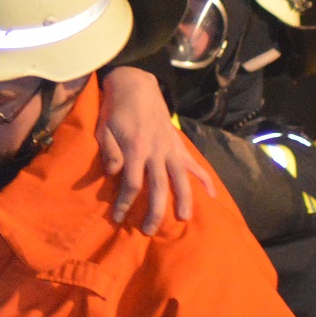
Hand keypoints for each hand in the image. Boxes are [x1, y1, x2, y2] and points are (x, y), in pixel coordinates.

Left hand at [98, 66, 213, 233]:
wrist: (136, 86)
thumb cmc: (115, 110)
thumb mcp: (103, 128)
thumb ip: (109, 151)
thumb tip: (113, 174)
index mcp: (135, 149)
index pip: (132, 183)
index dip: (124, 203)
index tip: (118, 218)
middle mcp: (156, 152)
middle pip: (159, 187)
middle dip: (154, 211)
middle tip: (148, 230)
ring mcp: (171, 148)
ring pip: (181, 179)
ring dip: (184, 200)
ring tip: (183, 219)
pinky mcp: (179, 145)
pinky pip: (195, 164)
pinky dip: (205, 179)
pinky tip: (212, 195)